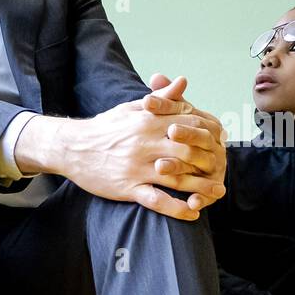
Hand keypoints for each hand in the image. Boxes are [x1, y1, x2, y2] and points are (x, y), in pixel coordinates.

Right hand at [15, 95, 223, 221]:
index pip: (188, 128)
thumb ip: (162, 98)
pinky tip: (192, 213)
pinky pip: (157, 201)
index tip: (219, 142)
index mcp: (149, 122)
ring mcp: (138, 168)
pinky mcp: (128, 188)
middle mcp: (146, 144)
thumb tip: (183, 81)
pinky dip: (177, 209)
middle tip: (222, 168)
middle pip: (188, 154)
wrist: (71, 147)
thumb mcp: (133, 107)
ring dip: (201, 187)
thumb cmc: (105, 127)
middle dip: (209, 162)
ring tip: (218, 192)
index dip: (207, 136)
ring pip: (177, 179)